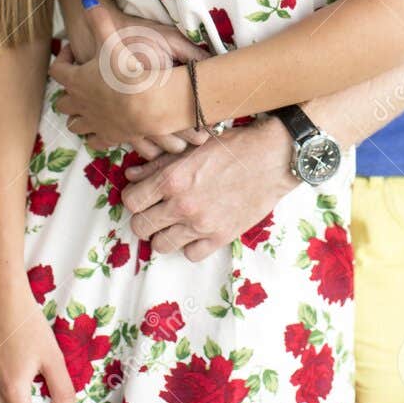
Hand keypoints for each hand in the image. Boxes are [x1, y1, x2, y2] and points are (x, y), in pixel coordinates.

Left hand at [49, 2, 209, 157]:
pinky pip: (94, 140)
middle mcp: (79, 104)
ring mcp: (93, 122)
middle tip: (80, 82)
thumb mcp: (111, 41)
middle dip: (68, 93)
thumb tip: (87, 0)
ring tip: (88, 107)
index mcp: (76, 80)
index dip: (62, 58)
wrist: (147, 104)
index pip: (57, 69)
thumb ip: (99, 19)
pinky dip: (95, 135)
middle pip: (62, 102)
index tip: (72, 51)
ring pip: (75, 124)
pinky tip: (103, 127)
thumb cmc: (127, 71)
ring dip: (78, 116)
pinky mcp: (109, 137)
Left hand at [122, 117, 295, 259]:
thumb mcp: (193, 148)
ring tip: (174, 222)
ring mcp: (201, 224)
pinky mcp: (220, 237)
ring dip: (164, 234)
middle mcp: (182, 205)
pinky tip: (196, 230)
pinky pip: (190, 255)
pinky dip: (190, 245)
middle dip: (144, 219)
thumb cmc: (234, 147)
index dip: (133, 198)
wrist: (273, 159)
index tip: (142, 196)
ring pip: (161, 246)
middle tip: (155, 211)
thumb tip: (132, 175)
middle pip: (140, 227)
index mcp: (172, 179)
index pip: (130, 201)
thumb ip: (159, 164)